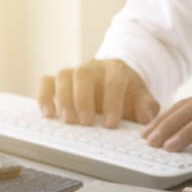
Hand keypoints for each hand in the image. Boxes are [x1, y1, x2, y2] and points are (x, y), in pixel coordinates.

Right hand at [38, 59, 158, 127]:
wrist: (118, 84)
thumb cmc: (130, 94)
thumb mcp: (143, 99)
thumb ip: (147, 107)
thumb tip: (145, 117)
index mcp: (117, 69)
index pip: (113, 81)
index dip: (112, 102)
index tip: (111, 124)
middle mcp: (94, 67)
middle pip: (83, 75)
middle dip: (83, 99)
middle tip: (87, 122)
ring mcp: (74, 72)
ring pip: (63, 76)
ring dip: (63, 99)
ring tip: (69, 121)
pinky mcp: (59, 81)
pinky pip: (46, 82)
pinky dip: (44, 96)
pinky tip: (48, 114)